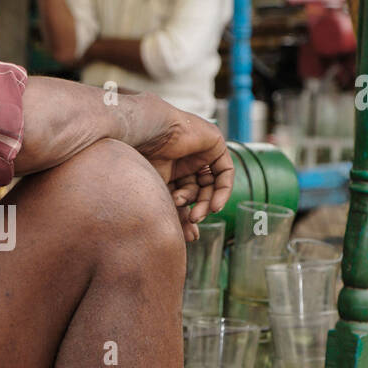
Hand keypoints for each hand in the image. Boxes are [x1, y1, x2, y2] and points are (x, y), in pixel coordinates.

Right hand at [120, 93, 233, 240]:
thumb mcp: (157, 190)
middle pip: (198, 193)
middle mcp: (185, 161)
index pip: (183, 196)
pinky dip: (222, 191)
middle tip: (193, 221)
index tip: (188, 235)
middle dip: (197, 210)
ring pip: (211, 186)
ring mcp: (200, 152)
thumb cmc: (142, 157)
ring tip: (197, 214)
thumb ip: (171, 210)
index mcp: (168, 169)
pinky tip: (215, 205)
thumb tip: (180, 235)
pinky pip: (225, 173)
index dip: (187, 216)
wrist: (147, 132)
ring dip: (206, 203)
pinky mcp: (215, 144)